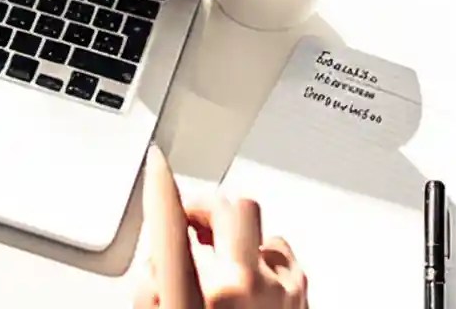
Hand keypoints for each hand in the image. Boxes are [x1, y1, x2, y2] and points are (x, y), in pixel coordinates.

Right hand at [137, 146, 307, 308]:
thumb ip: (153, 291)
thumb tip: (154, 266)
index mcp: (201, 296)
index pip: (171, 223)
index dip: (160, 185)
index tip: (156, 160)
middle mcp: (244, 285)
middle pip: (226, 207)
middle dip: (206, 209)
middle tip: (192, 224)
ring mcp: (280, 286)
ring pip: (255, 225)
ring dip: (236, 236)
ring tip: (222, 261)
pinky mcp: (302, 291)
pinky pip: (280, 251)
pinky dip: (263, 257)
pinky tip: (252, 278)